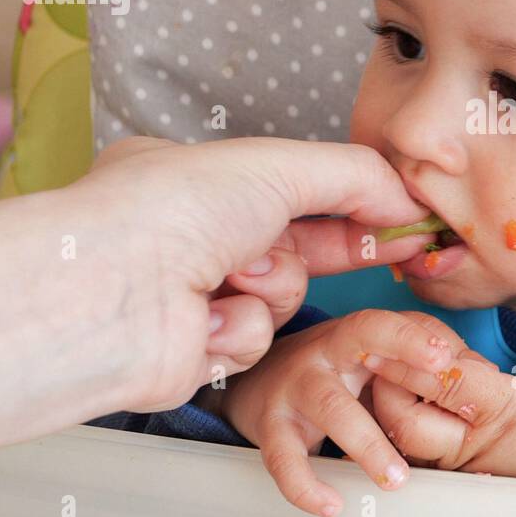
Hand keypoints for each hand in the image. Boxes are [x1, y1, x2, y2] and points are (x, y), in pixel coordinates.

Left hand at [75, 136, 437, 414]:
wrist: (112, 292)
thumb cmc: (174, 210)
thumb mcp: (278, 166)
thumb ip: (354, 175)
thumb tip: (403, 196)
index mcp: (198, 180)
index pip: (293, 190)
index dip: (353, 202)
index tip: (401, 215)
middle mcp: (192, 235)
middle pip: (298, 245)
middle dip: (345, 246)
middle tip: (402, 246)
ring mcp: (194, 295)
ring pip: (281, 296)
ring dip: (271, 284)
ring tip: (232, 276)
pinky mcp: (197, 351)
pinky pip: (256, 340)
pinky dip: (241, 328)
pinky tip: (206, 320)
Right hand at [209, 309, 492, 516]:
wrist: (257, 382)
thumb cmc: (335, 373)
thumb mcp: (370, 361)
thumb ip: (415, 365)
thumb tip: (483, 379)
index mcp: (355, 335)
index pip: (386, 324)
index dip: (414, 337)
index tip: (446, 357)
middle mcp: (325, 352)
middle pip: (361, 342)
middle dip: (401, 356)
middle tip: (441, 376)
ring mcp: (296, 387)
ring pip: (331, 408)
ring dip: (367, 444)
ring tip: (398, 479)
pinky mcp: (271, 426)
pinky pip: (284, 458)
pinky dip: (307, 486)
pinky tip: (333, 505)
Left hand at [367, 287, 515, 490]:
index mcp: (502, 413)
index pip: (446, 380)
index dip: (415, 357)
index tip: (393, 335)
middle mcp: (474, 443)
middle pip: (407, 419)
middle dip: (387, 384)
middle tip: (379, 352)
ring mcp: (465, 465)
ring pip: (406, 443)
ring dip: (391, 408)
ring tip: (386, 375)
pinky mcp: (463, 477)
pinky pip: (420, 456)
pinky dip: (405, 430)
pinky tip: (407, 405)